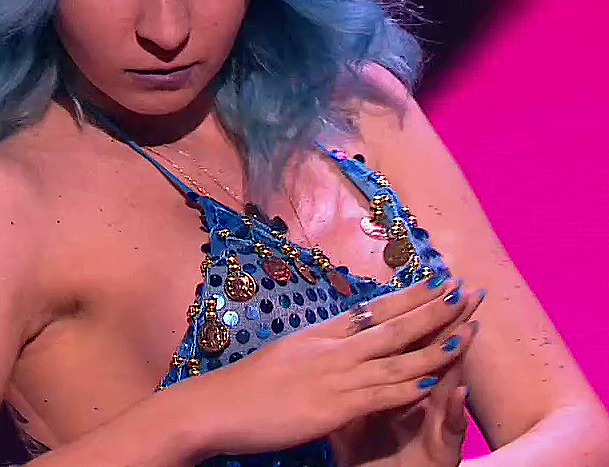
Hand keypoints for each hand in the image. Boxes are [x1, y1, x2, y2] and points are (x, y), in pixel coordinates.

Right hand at [189, 276, 480, 459]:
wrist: (216, 405)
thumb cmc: (244, 386)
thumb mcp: (282, 356)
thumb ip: (313, 350)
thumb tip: (330, 343)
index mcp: (319, 334)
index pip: (374, 309)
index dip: (410, 294)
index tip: (439, 279)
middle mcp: (331, 348)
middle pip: (393, 324)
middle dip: (434, 308)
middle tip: (468, 291)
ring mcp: (334, 375)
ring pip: (396, 357)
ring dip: (436, 344)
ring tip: (468, 329)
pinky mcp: (332, 406)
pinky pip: (379, 394)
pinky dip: (408, 386)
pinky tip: (433, 379)